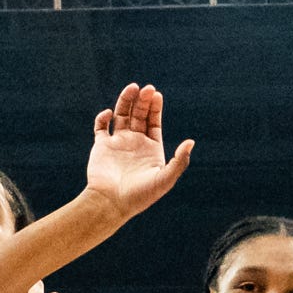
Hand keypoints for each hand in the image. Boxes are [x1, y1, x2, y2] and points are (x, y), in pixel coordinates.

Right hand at [82, 82, 194, 220]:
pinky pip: (101, 127)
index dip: (155, 108)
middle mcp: (135, 143)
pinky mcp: (101, 147)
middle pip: (139, 115)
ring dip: (125, 101)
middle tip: (146, 89)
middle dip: (142, 101)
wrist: (112, 204)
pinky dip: (104, 117)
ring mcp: (117, 143)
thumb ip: (179, 161)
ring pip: (121, 115)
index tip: (156, 95)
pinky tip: (109, 113)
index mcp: (151, 148)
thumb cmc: (140, 195)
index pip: (154, 122)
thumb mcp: (164, 179)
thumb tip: (191, 142)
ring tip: (132, 88)